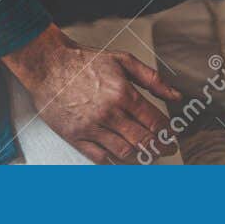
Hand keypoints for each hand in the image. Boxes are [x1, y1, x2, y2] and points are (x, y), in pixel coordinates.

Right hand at [4, 25, 182, 163]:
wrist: (49, 66)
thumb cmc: (84, 62)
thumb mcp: (124, 61)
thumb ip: (153, 79)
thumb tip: (175, 95)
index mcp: (122, 93)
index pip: (154, 121)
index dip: (167, 133)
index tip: (172, 138)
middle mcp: (108, 113)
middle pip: (142, 140)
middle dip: (159, 148)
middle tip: (166, 150)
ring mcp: (91, 127)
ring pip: (124, 153)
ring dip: (141, 158)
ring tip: (149, 156)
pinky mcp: (75, 137)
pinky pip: (100, 158)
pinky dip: (116, 163)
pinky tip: (124, 160)